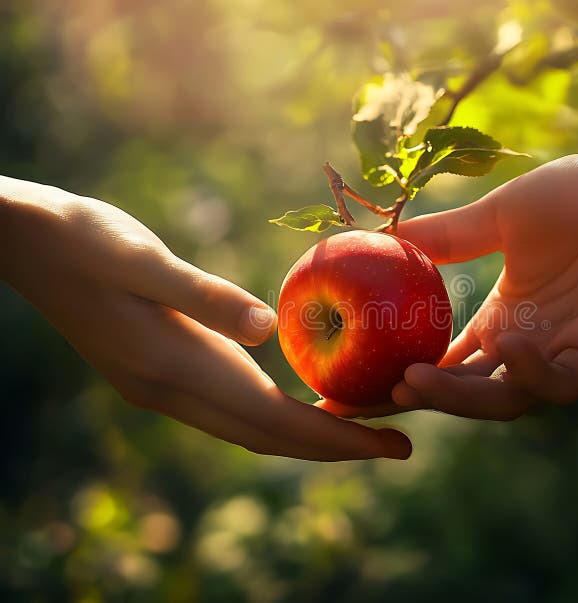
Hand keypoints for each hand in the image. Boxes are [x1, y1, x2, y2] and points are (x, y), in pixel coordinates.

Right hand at [0, 176, 410, 459]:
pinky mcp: (159, 373)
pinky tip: (303, 397)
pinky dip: (278, 413)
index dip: (338, 439)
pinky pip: (233, 408)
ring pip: (251, 428)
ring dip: (309, 435)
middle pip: (269, 438)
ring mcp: (163, 388)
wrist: (25, 245)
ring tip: (366, 426)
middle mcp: (171, 392)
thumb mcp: (142, 258)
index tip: (394, 446)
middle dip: (336, 447)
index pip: (274, 420)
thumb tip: (267, 330)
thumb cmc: (83, 240)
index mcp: (175, 368)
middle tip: (400, 446)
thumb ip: (203, 297)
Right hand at [320, 150, 577, 419]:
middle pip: (462, 392)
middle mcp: (526, 346)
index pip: (443, 360)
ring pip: (502, 400)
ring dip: (457, 397)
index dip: (398, 375)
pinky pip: (557, 381)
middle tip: (365, 397)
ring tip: (412, 381)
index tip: (344, 381)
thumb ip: (445, 236)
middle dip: (415, 400)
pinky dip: (528, 371)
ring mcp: (562, 356)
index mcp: (501, 319)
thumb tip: (379, 235)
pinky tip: (506, 342)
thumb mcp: (497, 217)